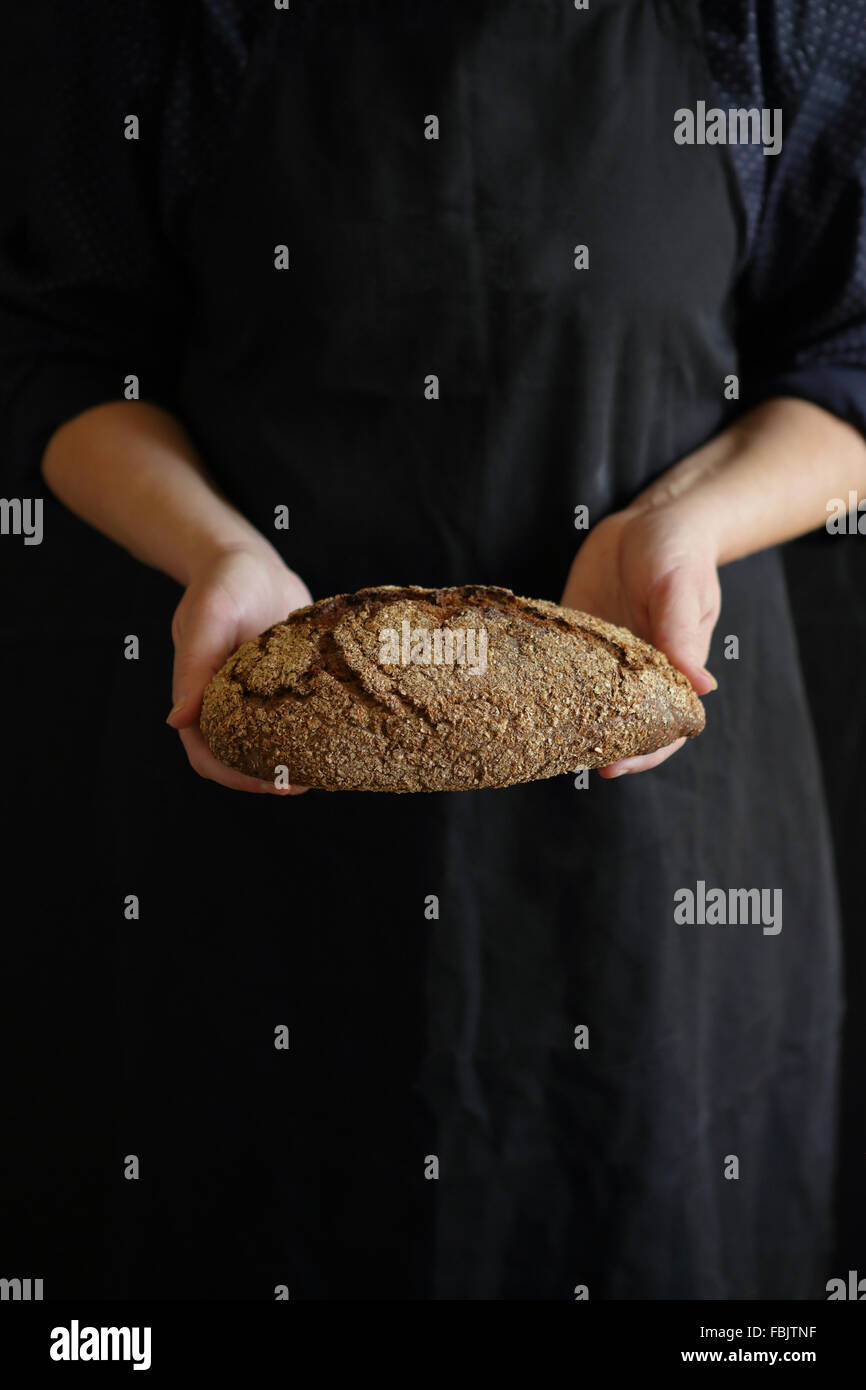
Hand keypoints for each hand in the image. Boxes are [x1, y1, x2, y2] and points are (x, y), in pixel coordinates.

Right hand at [166, 544, 312, 793]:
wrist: (250, 562)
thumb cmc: (222, 584)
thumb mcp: (207, 619)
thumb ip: (192, 668)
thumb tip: (177, 721)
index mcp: (200, 697)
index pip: (209, 754)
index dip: (236, 776)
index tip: (272, 784)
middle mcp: (228, 704)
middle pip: (243, 758)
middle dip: (271, 777)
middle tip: (310, 782)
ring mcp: (258, 697)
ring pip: (273, 743)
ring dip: (296, 759)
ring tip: (328, 767)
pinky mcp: (286, 685)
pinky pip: (297, 716)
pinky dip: (314, 730)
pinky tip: (341, 732)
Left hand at [561, 503, 718, 777]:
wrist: (649, 519)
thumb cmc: (678, 553)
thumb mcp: (681, 589)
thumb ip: (684, 636)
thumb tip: (703, 689)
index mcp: (671, 669)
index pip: (662, 727)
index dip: (641, 753)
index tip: (612, 768)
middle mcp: (637, 671)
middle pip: (621, 724)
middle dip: (598, 747)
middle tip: (567, 761)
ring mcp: (603, 657)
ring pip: (586, 703)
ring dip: (568, 724)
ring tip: (540, 743)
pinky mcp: (575, 635)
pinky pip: (558, 667)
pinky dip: (541, 684)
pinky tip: (519, 697)